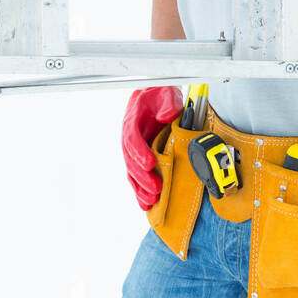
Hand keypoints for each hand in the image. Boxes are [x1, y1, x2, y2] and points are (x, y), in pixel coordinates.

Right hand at [121, 85, 184, 209]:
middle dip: (142, 176)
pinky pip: (137, 177)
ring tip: (152, 199)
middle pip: (130, 160)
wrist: (157, 99)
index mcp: (133, 119)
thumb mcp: (166, 94)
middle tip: (155, 187)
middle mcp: (129, 137)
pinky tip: (147, 203)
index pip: (132, 137)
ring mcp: (134, 150)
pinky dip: (140, 191)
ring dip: (140, 187)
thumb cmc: (160, 97)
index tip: (150, 163)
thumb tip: (167, 116)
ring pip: (132, 172)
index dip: (139, 152)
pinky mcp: (140, 159)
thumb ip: (168, 103)